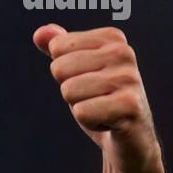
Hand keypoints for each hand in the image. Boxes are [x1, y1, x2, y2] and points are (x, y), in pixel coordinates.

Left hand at [34, 24, 163, 172]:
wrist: (132, 139)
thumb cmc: (101, 100)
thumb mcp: (77, 71)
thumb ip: (60, 48)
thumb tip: (40, 33)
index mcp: (112, 38)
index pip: (57, 47)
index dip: (65, 71)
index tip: (88, 80)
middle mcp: (124, 53)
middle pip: (59, 69)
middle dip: (70, 90)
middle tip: (95, 98)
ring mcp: (129, 79)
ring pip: (69, 90)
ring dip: (81, 107)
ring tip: (102, 109)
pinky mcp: (130, 106)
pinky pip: (82, 112)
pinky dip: (90, 122)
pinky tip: (109, 122)